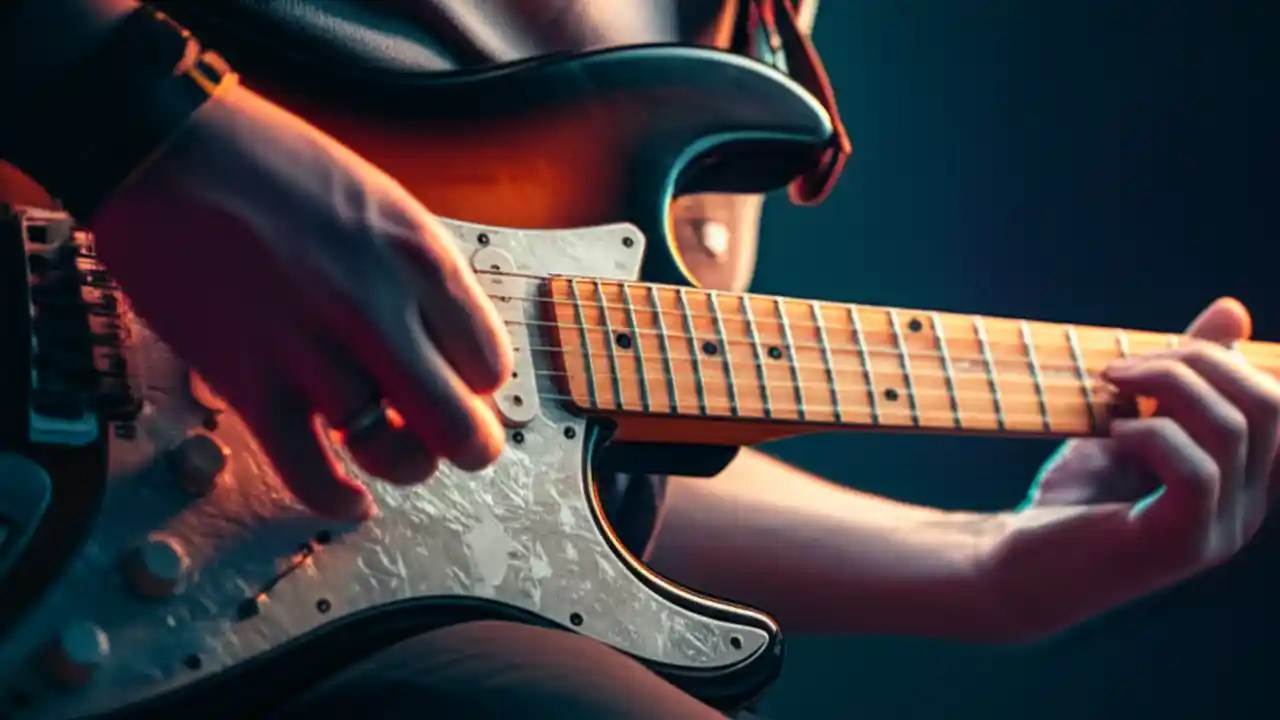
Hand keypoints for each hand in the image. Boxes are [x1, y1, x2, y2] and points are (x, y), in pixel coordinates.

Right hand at [91, 83, 511, 519]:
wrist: (166, 151)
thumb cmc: (273, 166)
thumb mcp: (383, 202)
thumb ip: (420, 277)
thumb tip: (446, 341)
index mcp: (419, 259)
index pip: (490, 364)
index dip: (479, 383)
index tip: (460, 380)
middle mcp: (376, 310)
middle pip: (457, 424)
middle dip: (469, 445)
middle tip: (461, 445)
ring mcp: (313, 352)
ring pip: (392, 454)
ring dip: (403, 463)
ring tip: (395, 450)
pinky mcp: (251, 384)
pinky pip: (310, 473)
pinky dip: (337, 500)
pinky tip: (351, 499)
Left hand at [983, 297, 1279, 637]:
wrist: (1013, 569)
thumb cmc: (1072, 500)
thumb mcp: (1131, 425)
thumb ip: (1182, 378)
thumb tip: (1233, 309)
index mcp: (1244, 481)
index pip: (1279, 403)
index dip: (1229, 361)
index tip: (1160, 352)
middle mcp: (1247, 510)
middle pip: (1269, 405)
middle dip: (1197, 362)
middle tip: (1123, 366)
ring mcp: (1218, 532)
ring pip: (1234, 429)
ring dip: (1166, 386)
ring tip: (1107, 386)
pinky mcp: (1179, 544)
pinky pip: (1198, 471)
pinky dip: (1152, 434)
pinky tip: (1110, 433)